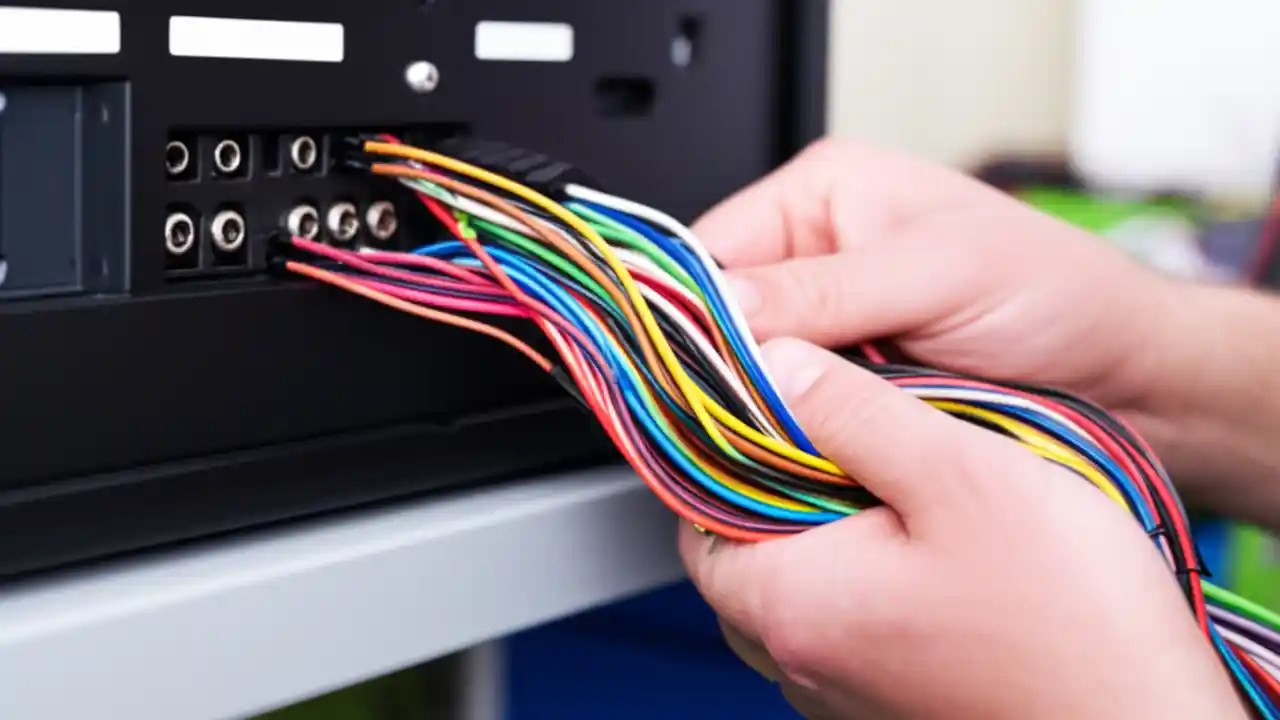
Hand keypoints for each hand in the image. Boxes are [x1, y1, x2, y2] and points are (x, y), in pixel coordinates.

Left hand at [680, 339, 1243, 718]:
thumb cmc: (1070, 618)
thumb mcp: (962, 474)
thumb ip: (854, 412)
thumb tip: (777, 364)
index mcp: (792, 603)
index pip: (697, 515)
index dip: (724, 449)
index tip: (763, 403)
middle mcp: (801, 662)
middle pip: (739, 557)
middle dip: (769, 493)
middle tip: (830, 439)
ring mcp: (843, 695)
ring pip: (790, 595)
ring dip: (816, 539)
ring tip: (882, 488)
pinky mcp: (890, 707)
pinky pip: (840, 631)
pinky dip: (854, 586)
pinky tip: (918, 553)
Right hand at [695, 139, 1172, 422]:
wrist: (1125, 378)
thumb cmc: (1054, 292)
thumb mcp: (938, 272)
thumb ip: (828, 287)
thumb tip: (725, 307)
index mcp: (822, 196)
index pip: (711, 252)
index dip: (690, 312)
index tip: (684, 369)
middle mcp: (813, 259)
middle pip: (721, 321)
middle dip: (728, 370)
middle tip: (742, 413)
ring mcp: (827, 331)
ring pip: (749, 376)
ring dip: (762, 412)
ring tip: (780, 440)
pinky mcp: (845, 389)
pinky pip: (788, 415)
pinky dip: (791, 439)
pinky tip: (801, 454)